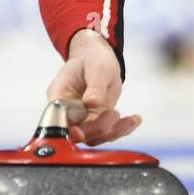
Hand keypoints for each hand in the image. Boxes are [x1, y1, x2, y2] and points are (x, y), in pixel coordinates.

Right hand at [44, 28, 141, 144]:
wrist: (98, 57)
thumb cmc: (93, 58)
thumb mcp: (97, 67)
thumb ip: (94, 86)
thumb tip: (91, 103)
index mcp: (59, 96)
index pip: (57, 120)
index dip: (67, 130)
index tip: (79, 132)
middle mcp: (69, 112)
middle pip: (77, 133)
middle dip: (97, 129)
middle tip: (113, 113)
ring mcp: (83, 118)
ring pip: (94, 137)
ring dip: (113, 131)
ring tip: (130, 119)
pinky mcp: (97, 120)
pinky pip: (108, 132)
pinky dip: (122, 129)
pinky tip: (135, 119)